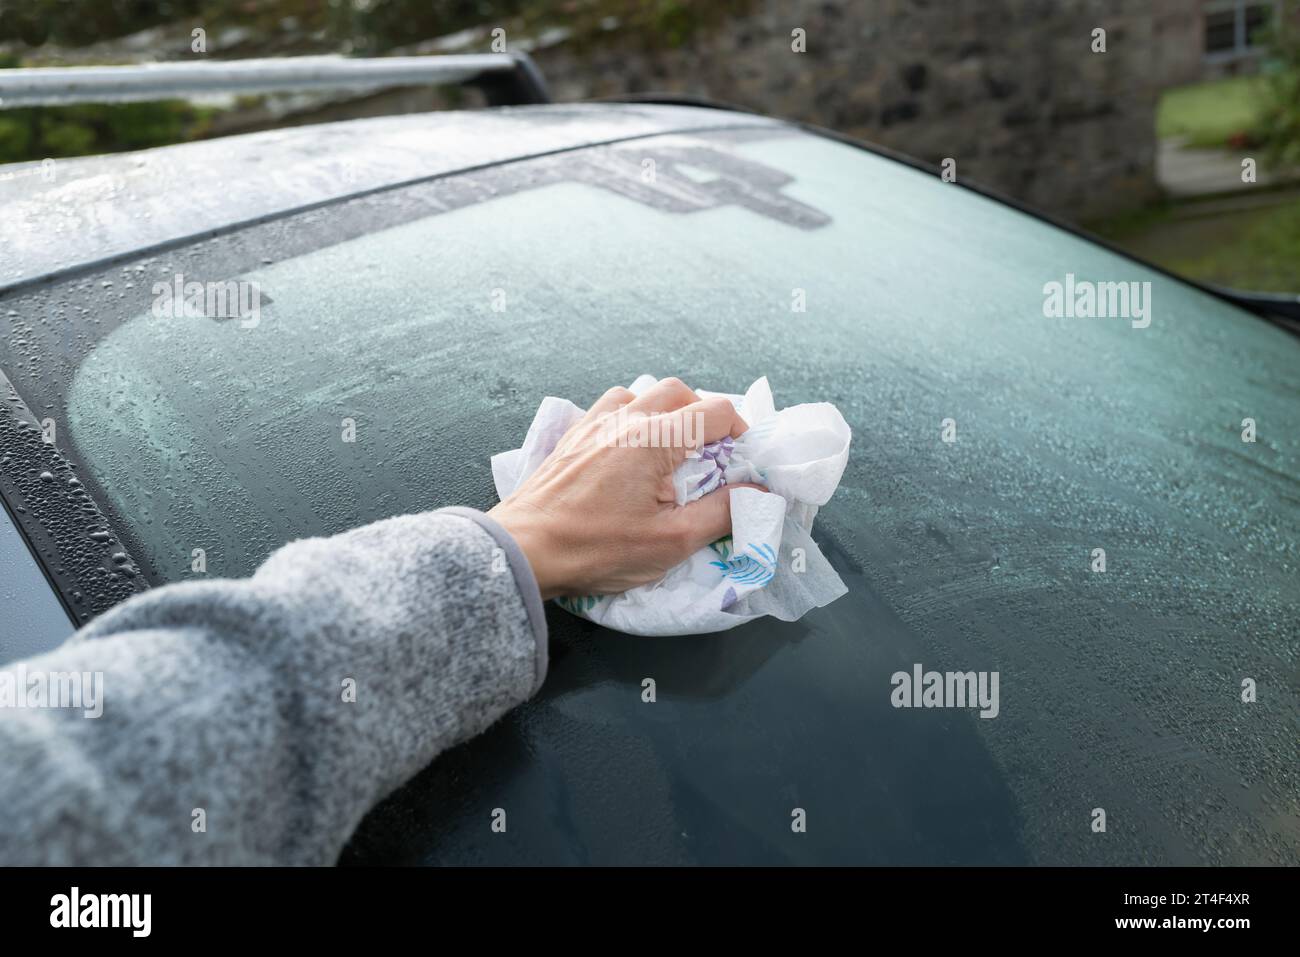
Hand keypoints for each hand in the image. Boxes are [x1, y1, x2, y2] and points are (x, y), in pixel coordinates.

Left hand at [488, 377, 759, 598]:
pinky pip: (613, 406)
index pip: (716, 410)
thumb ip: (721, 513)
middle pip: (680, 391)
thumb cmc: (597, 549)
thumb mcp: (671, 541)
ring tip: (673, 450)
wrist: (526, 550)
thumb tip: (757, 492)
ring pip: (643, 393)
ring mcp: (595, 422)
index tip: (741, 462)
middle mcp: (626, 419)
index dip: (740, 432)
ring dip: (667, 412)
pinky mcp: (574, 435)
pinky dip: (634, 417)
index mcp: (655, 439)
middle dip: (705, 416)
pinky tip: (632, 449)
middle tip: (711, 456)